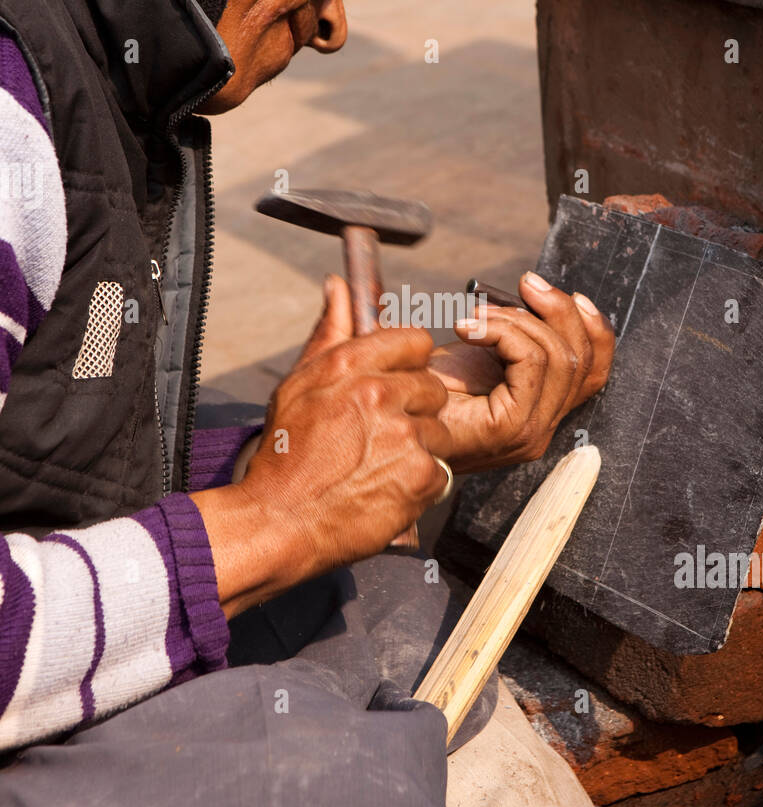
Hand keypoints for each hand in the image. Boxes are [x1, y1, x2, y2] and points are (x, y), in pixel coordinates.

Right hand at [192, 275, 450, 614]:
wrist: (278, 522)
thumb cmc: (284, 454)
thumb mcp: (297, 385)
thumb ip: (330, 334)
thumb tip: (340, 285)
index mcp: (350, 365)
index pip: (415, 342)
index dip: (408, 366)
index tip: (395, 387)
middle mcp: (380, 393)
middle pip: (432, 387)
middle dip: (415, 411)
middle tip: (381, 438)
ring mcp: (404, 435)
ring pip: (439, 431)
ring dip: (419, 451)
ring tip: (379, 468)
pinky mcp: (420, 475)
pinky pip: (441, 471)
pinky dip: (420, 485)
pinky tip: (387, 490)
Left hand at [428, 271, 614, 472]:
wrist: (387, 420)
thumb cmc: (423, 387)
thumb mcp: (479, 352)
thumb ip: (515, 334)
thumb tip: (536, 289)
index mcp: (542, 410)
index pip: (596, 371)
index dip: (594, 328)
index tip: (571, 293)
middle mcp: (543, 427)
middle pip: (583, 360)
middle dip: (557, 311)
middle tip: (524, 284)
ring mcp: (531, 432)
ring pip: (560, 357)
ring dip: (518, 320)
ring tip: (476, 316)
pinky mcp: (513, 428)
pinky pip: (532, 361)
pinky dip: (502, 331)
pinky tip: (465, 328)